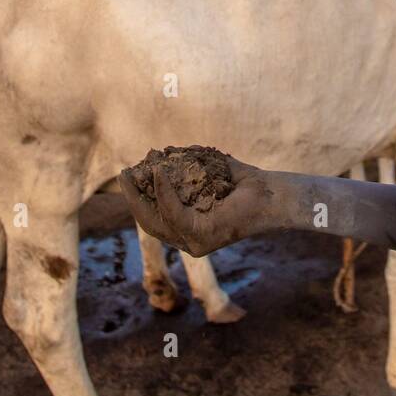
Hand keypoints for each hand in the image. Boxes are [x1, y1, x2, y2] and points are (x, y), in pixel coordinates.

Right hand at [119, 147, 273, 256]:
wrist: (272, 196)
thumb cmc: (245, 184)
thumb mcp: (210, 172)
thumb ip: (187, 167)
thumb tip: (166, 151)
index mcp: (189, 230)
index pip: (154, 218)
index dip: (137, 197)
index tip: (130, 174)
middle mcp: (189, 242)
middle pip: (149, 222)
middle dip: (131, 198)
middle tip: (123, 173)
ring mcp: (194, 244)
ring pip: (155, 220)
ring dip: (140, 194)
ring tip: (134, 170)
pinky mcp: (201, 237)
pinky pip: (173, 212)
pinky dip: (163, 190)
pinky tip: (158, 171)